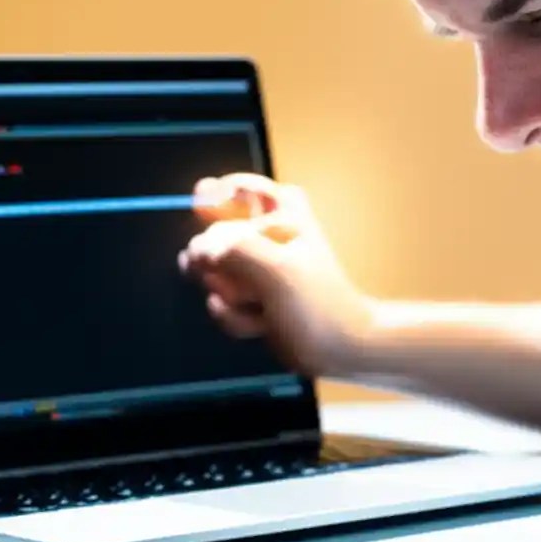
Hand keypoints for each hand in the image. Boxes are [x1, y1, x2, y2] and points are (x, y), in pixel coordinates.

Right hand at [179, 173, 375, 376]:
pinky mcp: (259, 305)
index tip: (199, 202)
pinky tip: (257, 327)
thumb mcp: (276, 270)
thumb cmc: (317, 305)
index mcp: (285, 218)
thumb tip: (197, 249)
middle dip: (214, 258)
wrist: (343, 351)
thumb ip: (232, 249)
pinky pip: (227, 304)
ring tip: (253, 305)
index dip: (221, 192)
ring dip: (226, 293)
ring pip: (218, 275)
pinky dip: (236, 317)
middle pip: (220, 236)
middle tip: (208, 269)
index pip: (248, 190)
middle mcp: (272, 242)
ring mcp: (263, 275)